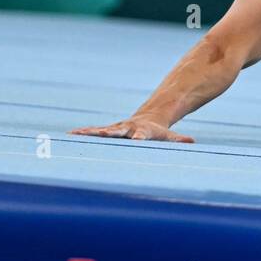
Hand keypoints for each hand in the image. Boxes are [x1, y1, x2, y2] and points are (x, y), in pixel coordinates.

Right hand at [70, 115, 193, 142]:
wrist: (147, 119)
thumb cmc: (158, 132)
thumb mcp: (169, 137)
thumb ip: (178, 140)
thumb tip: (192, 142)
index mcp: (142, 132)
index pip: (141, 135)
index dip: (138, 138)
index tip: (135, 140)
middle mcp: (127, 129)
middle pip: (118, 131)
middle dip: (109, 133)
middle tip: (101, 133)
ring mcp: (116, 129)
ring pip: (101, 131)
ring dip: (88, 133)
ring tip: (74, 135)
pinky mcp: (108, 131)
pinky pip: (93, 132)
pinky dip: (82, 133)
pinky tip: (68, 135)